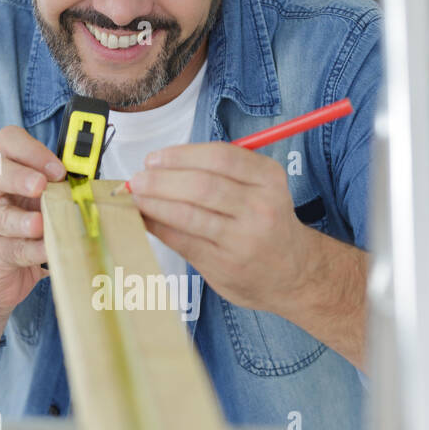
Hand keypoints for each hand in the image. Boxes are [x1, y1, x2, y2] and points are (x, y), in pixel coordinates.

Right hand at [0, 125, 66, 313]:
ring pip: (0, 216)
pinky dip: (34, 250)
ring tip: (41, 224)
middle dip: (20, 177)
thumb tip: (88, 183)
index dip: (32, 150)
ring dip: (23, 220)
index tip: (58, 169)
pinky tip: (49, 249)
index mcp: (3, 170)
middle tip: (41, 186)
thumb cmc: (22, 231)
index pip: (8, 142)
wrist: (0, 274)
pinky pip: (13, 250)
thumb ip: (57, 189)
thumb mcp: (41, 202)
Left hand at [127, 142, 309, 311]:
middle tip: (137, 178)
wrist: (294, 274)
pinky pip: (182, 240)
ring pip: (188, 214)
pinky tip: (145, 219)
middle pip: (201, 185)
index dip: (180, 155)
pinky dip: (158, 226)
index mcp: (269, 178)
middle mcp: (260, 207)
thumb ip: (220, 174)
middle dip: (161, 180)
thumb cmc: (267, 225)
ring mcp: (242, 238)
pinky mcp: (224, 264)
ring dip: (154, 203)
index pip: (219, 157)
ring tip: (134, 196)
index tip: (154, 158)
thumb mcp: (261, 189)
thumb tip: (161, 166)